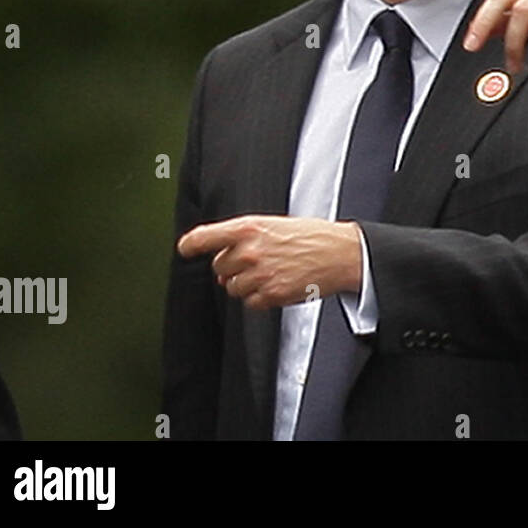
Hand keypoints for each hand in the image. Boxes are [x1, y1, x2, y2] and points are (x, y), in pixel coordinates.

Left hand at [176, 215, 363, 309]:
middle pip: (219, 267)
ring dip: (247, 284)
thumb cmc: (311, 236)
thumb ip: (244, 237)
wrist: (341, 253)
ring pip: (233, 287)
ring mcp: (259, 274)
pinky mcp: (271, 294)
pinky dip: (261, 297)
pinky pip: (250, 302)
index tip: (186, 249)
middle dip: (234, 267)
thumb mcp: (274, 224)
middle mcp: (249, 251)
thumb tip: (221, 257)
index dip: (190, 245)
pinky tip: (278, 284)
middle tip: (259, 260)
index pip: (204, 238)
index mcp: (248, 228)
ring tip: (272, 272)